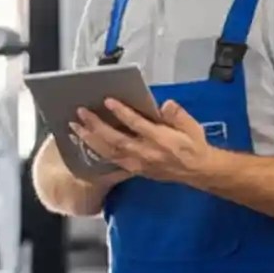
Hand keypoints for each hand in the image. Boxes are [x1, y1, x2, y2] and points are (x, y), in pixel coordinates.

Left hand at [69, 99, 214, 184]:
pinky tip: (85, 143)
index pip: (137, 125)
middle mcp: (146, 153)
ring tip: (75, 127)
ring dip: (90, 140)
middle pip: (116, 140)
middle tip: (80, 113)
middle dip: (96, 126)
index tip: (107, 101)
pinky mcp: (134, 170)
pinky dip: (97, 152)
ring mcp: (138, 164)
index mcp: (161, 140)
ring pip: (109, 152)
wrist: (198, 171)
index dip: (122, 113)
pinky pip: (112, 161)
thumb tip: (166, 105)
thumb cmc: (193, 145)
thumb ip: (177, 115)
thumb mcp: (192, 126)